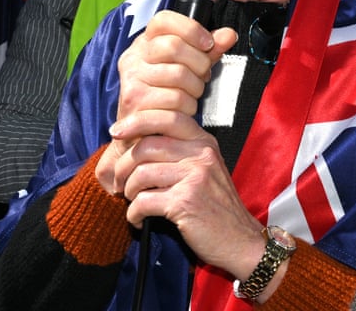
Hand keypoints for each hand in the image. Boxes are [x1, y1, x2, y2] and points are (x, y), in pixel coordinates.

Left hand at [99, 110, 268, 277]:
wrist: (239, 238)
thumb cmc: (216, 205)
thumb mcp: (205, 168)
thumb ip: (180, 152)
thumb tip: (139, 143)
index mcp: (204, 142)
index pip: (168, 117)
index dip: (138, 120)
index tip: (117, 131)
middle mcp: (201, 154)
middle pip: (147, 145)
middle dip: (123, 165)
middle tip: (119, 182)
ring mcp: (194, 177)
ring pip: (141, 173)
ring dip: (127, 191)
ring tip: (132, 201)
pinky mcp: (185, 203)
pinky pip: (142, 202)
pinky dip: (132, 214)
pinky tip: (138, 219)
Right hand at [111, 10, 235, 125]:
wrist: (142, 133)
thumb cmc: (167, 95)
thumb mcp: (189, 66)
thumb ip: (209, 49)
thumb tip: (229, 34)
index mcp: (145, 42)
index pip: (163, 20)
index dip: (191, 28)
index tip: (208, 43)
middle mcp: (133, 57)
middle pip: (174, 46)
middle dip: (199, 63)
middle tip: (203, 75)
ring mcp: (131, 79)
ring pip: (178, 74)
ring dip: (195, 88)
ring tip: (193, 95)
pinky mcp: (134, 101)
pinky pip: (173, 98)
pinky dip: (187, 106)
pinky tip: (185, 109)